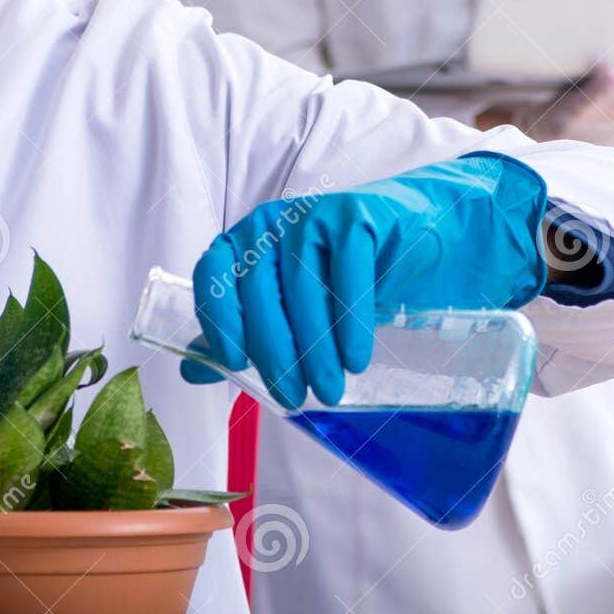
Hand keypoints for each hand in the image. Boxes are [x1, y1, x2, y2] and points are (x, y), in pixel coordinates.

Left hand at [184, 153, 547, 408]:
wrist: (420, 235)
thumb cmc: (347, 278)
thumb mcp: (294, 308)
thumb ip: (244, 332)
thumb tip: (192, 370)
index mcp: (244, 243)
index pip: (213, 275)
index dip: (218, 318)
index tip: (234, 363)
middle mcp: (270, 223)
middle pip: (258, 292)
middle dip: (274, 353)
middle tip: (293, 397)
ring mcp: (312, 215)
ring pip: (301, 289)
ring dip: (315, 347)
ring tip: (329, 389)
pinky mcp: (355, 216)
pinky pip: (346, 274)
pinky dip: (350, 321)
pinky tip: (356, 357)